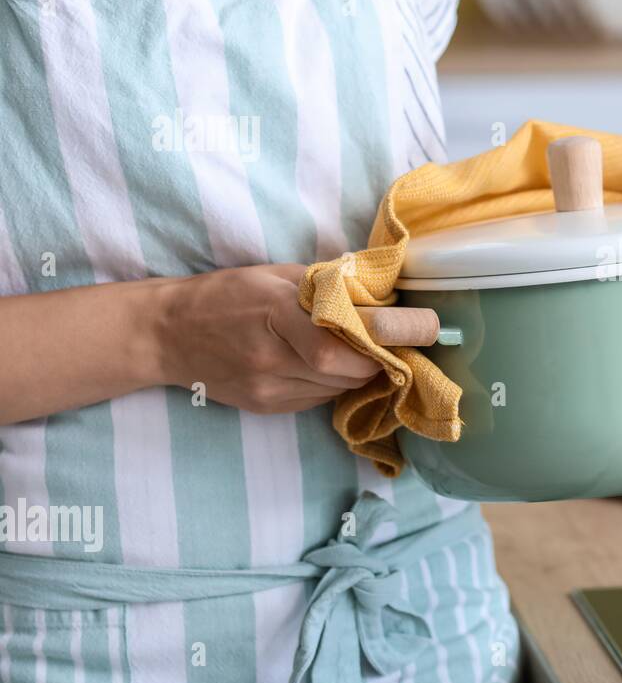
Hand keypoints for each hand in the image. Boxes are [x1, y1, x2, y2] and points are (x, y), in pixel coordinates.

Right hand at [155, 264, 381, 413]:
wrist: (166, 334)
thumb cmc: (224, 295)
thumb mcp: (273, 275)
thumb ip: (324, 287)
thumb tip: (374, 300)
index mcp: (274, 315)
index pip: (336, 349)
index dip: (373, 347)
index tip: (394, 336)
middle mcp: (269, 359)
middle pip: (343, 374)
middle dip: (372, 361)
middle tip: (382, 343)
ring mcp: (265, 389)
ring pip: (335, 390)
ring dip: (353, 374)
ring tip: (353, 352)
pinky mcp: (264, 406)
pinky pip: (316, 400)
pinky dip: (330, 384)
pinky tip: (321, 365)